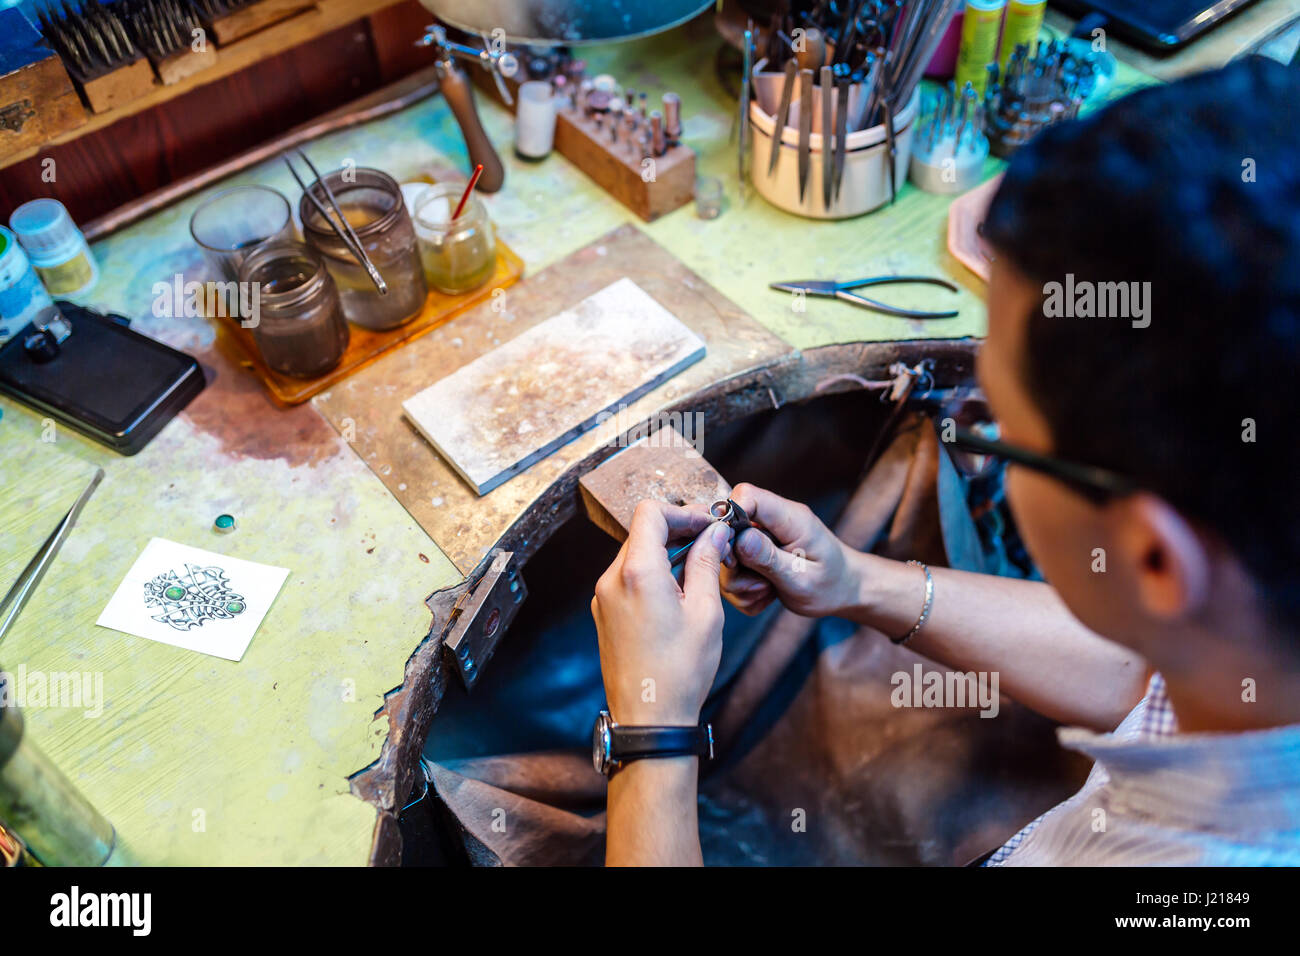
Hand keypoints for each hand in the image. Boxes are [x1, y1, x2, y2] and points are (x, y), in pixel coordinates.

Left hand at [591, 500, 733, 726]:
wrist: (648, 718)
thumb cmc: (680, 671)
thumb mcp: (706, 611)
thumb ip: (707, 563)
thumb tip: (714, 532)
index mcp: (637, 572)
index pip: (651, 513)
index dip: (682, 512)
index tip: (707, 525)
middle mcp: (612, 580)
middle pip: (641, 532)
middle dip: (676, 530)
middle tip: (709, 542)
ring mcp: (603, 598)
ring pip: (634, 554)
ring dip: (664, 552)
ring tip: (698, 568)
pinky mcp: (603, 614)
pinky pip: (626, 578)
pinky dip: (651, 573)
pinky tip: (677, 592)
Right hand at [720, 483, 859, 617]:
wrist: (845, 590)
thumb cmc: (831, 584)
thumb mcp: (801, 579)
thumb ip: (769, 558)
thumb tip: (739, 538)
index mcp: (790, 518)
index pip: (747, 495)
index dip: (729, 517)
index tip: (733, 554)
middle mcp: (773, 521)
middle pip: (728, 529)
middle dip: (735, 565)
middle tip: (762, 584)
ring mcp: (763, 536)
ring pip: (727, 555)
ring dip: (742, 582)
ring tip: (768, 592)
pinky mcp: (756, 551)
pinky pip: (733, 570)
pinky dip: (745, 589)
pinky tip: (766, 593)